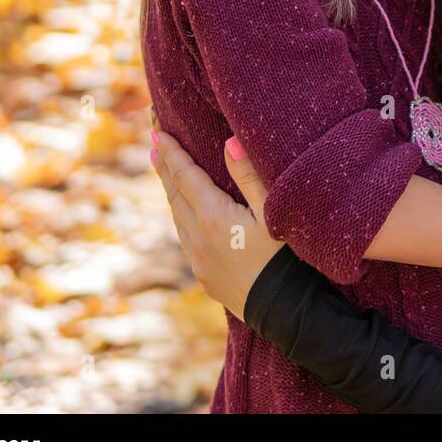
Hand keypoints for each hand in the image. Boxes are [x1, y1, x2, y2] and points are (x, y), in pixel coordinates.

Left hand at [149, 114, 283, 321]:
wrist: (284, 311)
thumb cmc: (285, 258)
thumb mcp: (272, 212)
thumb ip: (249, 176)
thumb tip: (229, 142)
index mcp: (212, 216)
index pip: (185, 175)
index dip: (172, 151)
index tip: (157, 130)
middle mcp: (197, 237)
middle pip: (175, 194)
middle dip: (166, 166)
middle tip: (156, 141)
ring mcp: (198, 259)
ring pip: (177, 217)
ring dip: (171, 192)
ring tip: (166, 172)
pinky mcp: (204, 275)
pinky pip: (186, 237)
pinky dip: (181, 216)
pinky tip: (186, 214)